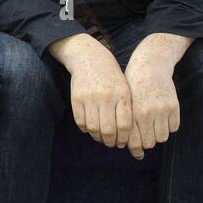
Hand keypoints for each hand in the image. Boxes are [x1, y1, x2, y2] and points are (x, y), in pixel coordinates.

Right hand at [51, 33, 131, 148]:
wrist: (89, 58)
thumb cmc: (111, 76)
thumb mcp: (124, 89)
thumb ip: (126, 110)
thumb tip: (124, 136)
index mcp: (122, 94)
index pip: (125, 125)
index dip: (124, 138)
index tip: (123, 142)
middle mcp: (106, 96)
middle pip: (108, 130)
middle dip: (111, 142)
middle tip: (112, 144)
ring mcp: (90, 97)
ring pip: (93, 128)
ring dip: (98, 137)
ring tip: (101, 138)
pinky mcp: (76, 98)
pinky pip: (80, 122)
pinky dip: (86, 129)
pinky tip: (91, 129)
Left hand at [123, 49, 180, 160]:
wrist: (150, 65)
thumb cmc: (133, 86)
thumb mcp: (125, 103)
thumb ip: (127, 123)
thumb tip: (126, 145)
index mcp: (132, 113)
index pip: (135, 142)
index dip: (135, 150)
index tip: (136, 153)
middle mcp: (147, 113)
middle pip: (149, 143)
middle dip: (146, 144)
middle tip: (144, 140)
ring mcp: (162, 110)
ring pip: (162, 137)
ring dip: (158, 136)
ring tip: (153, 129)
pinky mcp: (174, 106)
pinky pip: (174, 127)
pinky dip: (169, 127)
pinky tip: (162, 120)